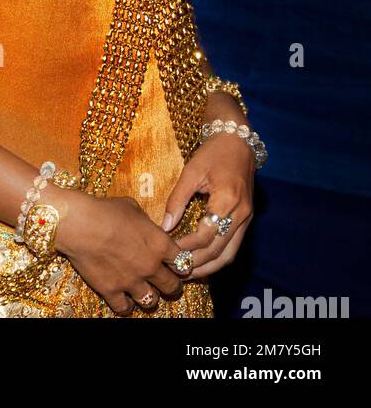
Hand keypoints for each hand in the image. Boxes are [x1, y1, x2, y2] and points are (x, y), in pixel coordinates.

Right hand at [55, 190, 187, 315]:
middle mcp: (150, 266)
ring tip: (142, 290)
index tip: (174, 264)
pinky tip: (123, 298)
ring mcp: (131, 281)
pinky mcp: (112, 291)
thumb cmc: (105, 210)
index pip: (182, 261)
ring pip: (151, 301)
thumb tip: (146, 227)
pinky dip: (126, 305)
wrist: (79, 223)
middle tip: (164, 282)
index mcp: (159, 243)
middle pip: (172, 286)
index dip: (179, 263)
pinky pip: (125, 308)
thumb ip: (145, 222)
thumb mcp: (131, 207)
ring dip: (148, 295)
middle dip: (170, 285)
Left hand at [162, 131, 255, 279]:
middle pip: (219, 251)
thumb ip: (178, 199)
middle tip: (176, 271)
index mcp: (226, 200)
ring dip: (210, 267)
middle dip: (197, 264)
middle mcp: (241, 214)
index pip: (205, 235)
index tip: (168, 250)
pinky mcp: (247, 219)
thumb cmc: (212, 153)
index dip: (185, 246)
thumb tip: (165, 226)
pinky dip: (219, 257)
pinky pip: (234, 246)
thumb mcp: (191, 172)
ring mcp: (247, 218)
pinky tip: (204, 261)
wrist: (237, 140)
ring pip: (230, 254)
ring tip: (188, 273)